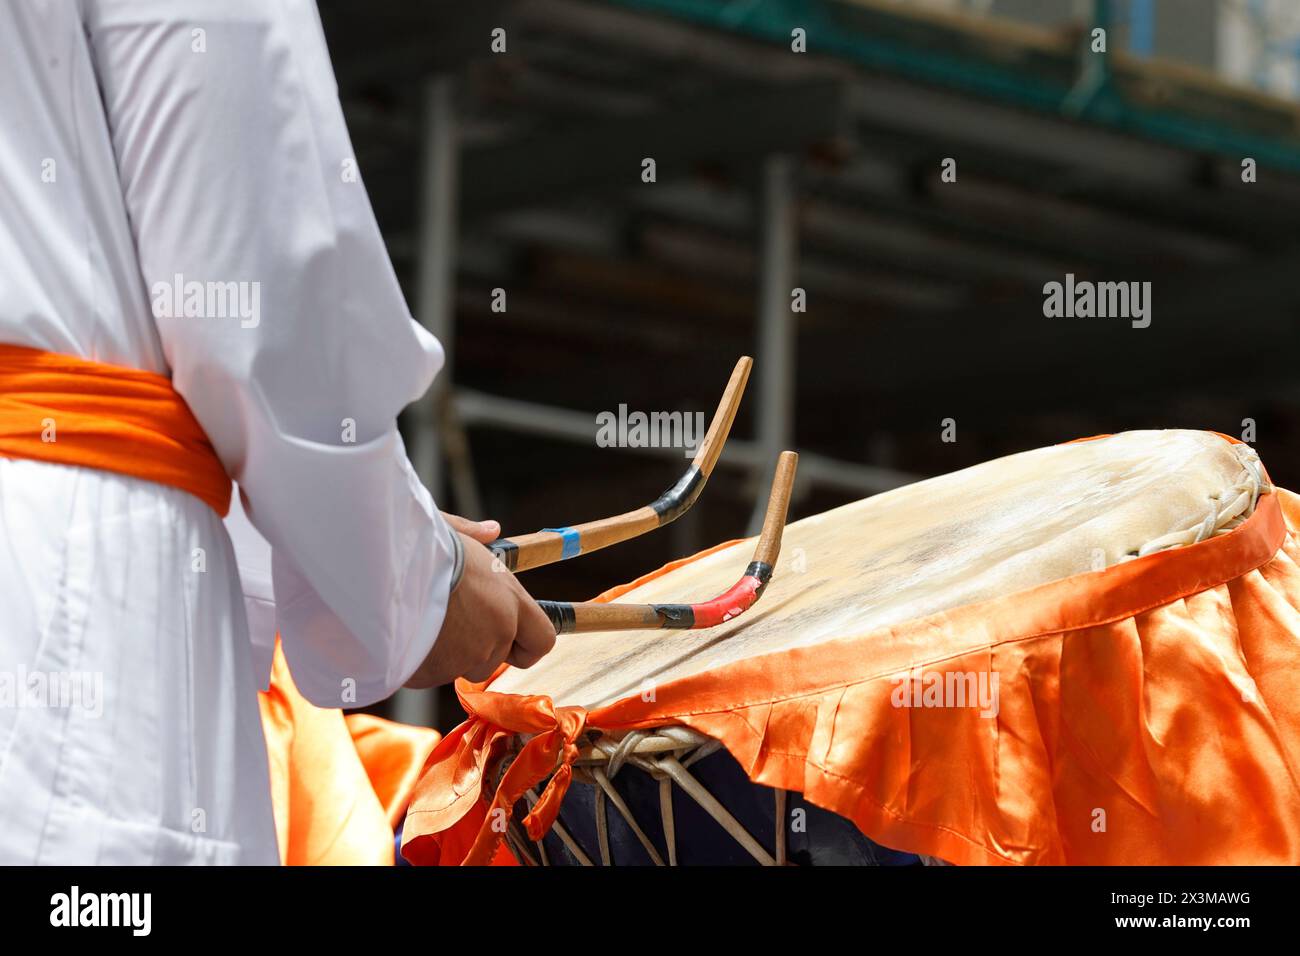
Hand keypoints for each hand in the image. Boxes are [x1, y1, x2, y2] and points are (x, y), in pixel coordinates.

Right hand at [404, 515, 555, 686]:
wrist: (375, 572)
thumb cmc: (417, 545)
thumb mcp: (451, 532)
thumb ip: (474, 535)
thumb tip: (491, 529)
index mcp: (508, 600)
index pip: (542, 639)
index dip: (527, 642)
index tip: (512, 636)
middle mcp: (494, 634)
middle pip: (496, 659)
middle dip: (478, 649)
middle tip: (453, 623)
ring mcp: (463, 659)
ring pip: (459, 668)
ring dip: (445, 655)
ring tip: (419, 621)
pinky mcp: (430, 675)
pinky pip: (426, 674)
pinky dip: (415, 661)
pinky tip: (399, 632)